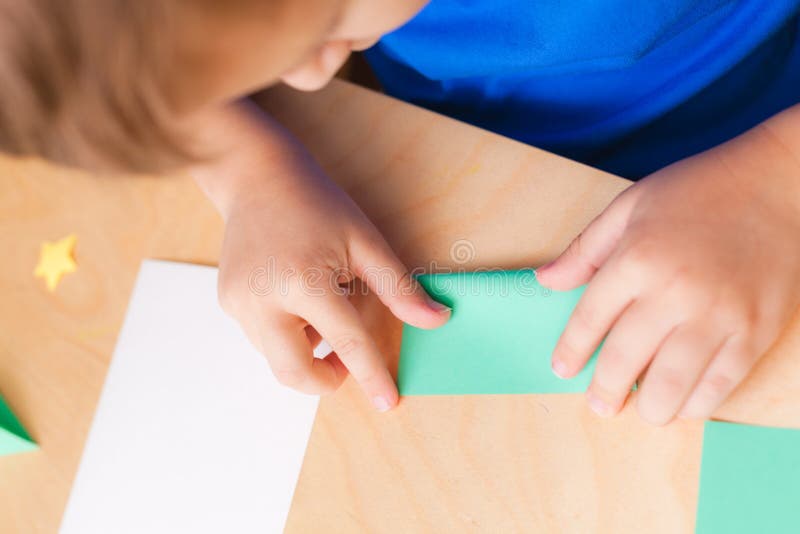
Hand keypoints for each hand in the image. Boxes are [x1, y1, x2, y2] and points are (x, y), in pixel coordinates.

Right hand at [194, 103, 449, 410]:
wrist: (256, 177)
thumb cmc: (317, 205)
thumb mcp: (365, 241)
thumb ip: (398, 287)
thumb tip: (437, 320)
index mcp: (303, 281)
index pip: (346, 344)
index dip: (371, 376)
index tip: (389, 402)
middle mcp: (263, 299)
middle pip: (296, 373)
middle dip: (328, 379)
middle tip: (349, 358)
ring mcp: (239, 304)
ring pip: (279, 359)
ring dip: (308, 351)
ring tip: (322, 303)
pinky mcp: (228, 303)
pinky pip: (264, 339)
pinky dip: (289, 334)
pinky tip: (298, 297)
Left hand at [537, 112, 799, 423]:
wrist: (778, 184)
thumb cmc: (699, 191)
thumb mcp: (629, 206)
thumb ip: (585, 249)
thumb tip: (545, 281)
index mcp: (637, 259)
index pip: (589, 320)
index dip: (571, 350)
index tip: (562, 368)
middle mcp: (674, 292)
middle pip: (625, 360)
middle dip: (605, 390)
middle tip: (599, 405)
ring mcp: (719, 315)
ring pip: (672, 384)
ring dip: (650, 408)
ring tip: (640, 411)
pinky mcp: (756, 331)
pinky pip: (720, 383)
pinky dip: (697, 403)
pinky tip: (683, 405)